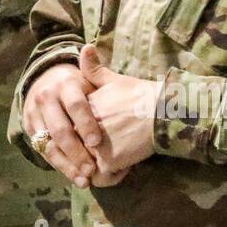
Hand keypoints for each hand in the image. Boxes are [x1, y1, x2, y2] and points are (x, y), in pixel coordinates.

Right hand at [22, 61, 105, 188]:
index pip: (75, 105)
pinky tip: (72, 176)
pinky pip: (42, 149)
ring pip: (49, 143)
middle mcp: (46, 98)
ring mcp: (34, 113)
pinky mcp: (28, 126)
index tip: (98, 142)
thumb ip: (94, 70)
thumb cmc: (76, 84)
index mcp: (63, 84)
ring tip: (84, 180)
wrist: (43, 80)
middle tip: (92, 169)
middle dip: (77, 151)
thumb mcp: (85, 76)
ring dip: (67, 164)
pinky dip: (58, 164)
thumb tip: (90, 47)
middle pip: (60, 129)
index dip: (86, 124)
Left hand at [81, 44, 161, 185]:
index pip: (64, 131)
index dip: (73, 139)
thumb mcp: (113, 79)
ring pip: (83, 168)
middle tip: (101, 157)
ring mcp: (93, 146)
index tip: (89, 142)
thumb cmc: (139, 95)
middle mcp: (82, 127)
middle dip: (80, 158)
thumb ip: (94, 70)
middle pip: (70, 151)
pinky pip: (100, 178)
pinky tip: (124, 167)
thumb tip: (85, 47)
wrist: (163, 110)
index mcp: (80, 109)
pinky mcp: (108, 161)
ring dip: (95, 170)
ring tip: (113, 161)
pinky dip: (111, 178)